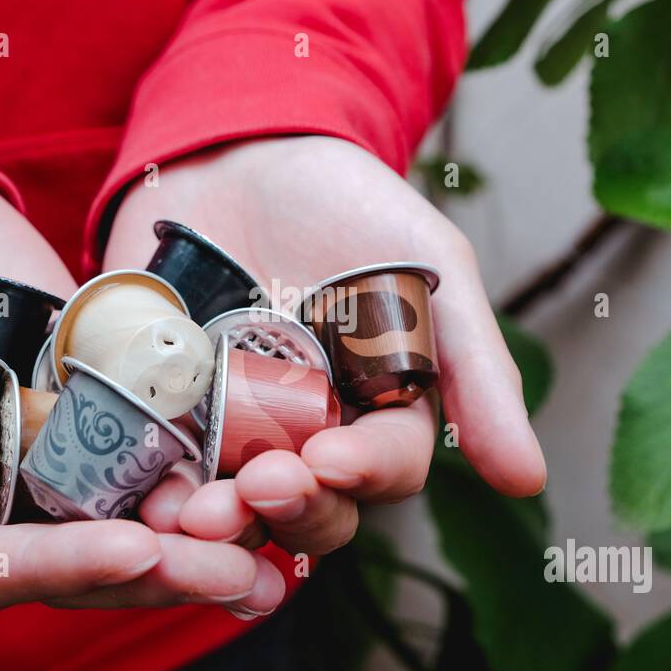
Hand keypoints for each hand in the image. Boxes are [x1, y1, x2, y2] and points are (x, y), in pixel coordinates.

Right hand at [0, 163, 284, 616]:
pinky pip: (154, 446)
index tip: (136, 550)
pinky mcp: (93, 407)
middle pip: (79, 561)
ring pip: (129, 515)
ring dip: (201, 536)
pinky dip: (206, 464)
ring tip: (277, 546)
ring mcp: (44, 458)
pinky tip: (269, 471)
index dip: (59, 570)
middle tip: (245, 575)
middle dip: (162, 573)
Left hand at [104, 136, 545, 557]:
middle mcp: (308, 435)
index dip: (362, 474)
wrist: (239, 148)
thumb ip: (477, 371)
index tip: (330, 459)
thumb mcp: (431, 270)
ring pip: (232, 507)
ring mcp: (232, 429)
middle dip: (286, 506)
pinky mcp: (164, 412)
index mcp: (380, 411)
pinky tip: (143, 493)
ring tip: (190, 512)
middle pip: (308, 507)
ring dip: (218, 521)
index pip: (383, 468)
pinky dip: (152, 491)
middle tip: (255, 487)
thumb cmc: (348, 204)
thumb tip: (527, 481)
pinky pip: (157, 469)